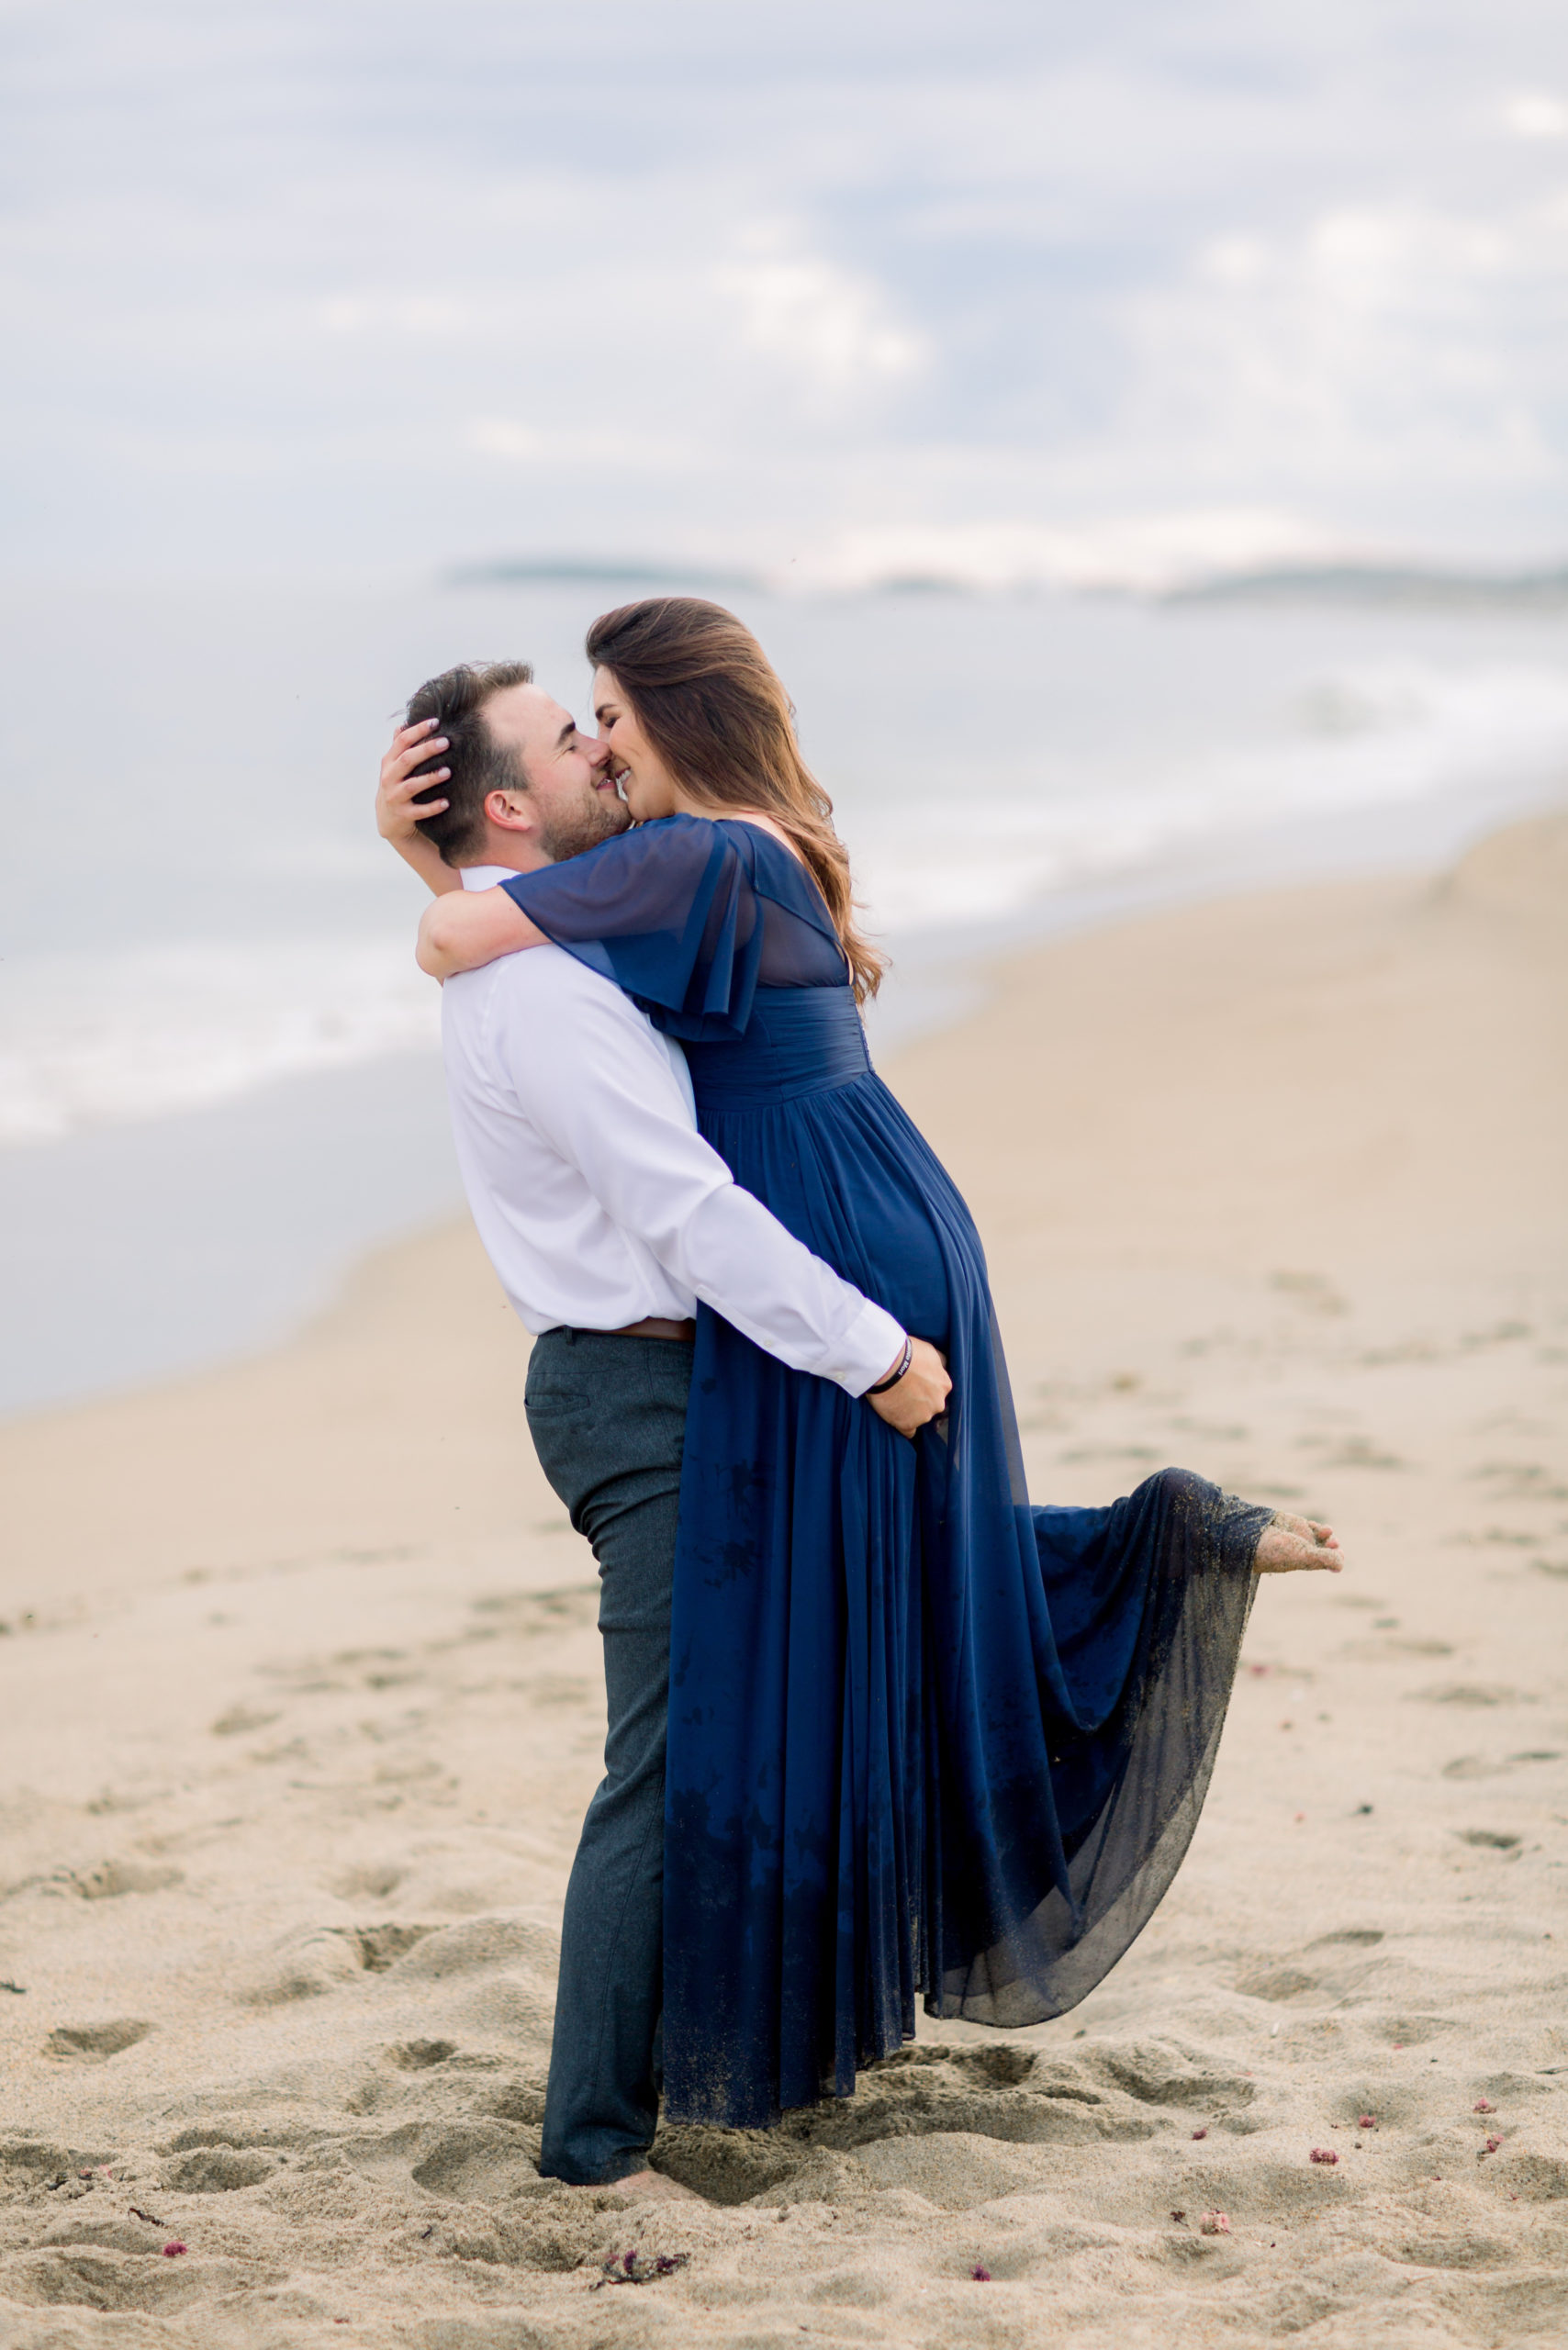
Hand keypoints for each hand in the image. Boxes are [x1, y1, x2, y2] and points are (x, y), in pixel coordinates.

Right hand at [378, 718, 449, 846]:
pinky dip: (432, 807)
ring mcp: (395, 797)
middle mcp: (389, 778)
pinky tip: (446, 803)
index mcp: (389, 762)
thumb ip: (399, 747)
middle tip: (446, 742)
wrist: (388, 819)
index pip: (402, 741)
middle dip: (426, 750)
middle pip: (407, 760)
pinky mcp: (403, 814)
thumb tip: (403, 724)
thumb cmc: (396, 786)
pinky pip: (419, 811)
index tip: (436, 722)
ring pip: (411, 786)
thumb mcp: (393, 766)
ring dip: (429, 778)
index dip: (418, 730)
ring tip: (447, 772)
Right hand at [868, 1337, 949, 1436]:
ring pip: (919, 1418)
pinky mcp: (906, 1424)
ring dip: (910, 1412)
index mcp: (945, 1385)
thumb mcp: (930, 1351)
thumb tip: (944, 1366)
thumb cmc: (906, 1354)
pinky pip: (908, 1432)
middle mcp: (938, 1403)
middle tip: (904, 1392)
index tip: (916, 1386)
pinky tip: (895, 1417)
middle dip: (921, 1402)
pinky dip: (902, 1425)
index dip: (927, 1389)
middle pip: (931, 1406)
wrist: (887, 1365)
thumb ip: (939, 1363)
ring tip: (895, 1401)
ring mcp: (923, 1416)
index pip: (939, 1392)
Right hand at [1253, 1512, 1343, 1572]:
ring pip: (1323, 1537)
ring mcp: (1302, 1537)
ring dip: (1329, 1534)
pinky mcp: (1297, 1525)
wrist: (1255, 1535)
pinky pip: (1314, 1526)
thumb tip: (1342, 1565)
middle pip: (1329, 1549)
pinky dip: (1319, 1526)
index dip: (1338, 1557)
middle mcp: (1307, 1551)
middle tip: (1334, 1542)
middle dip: (1334, 1545)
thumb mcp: (1304, 1556)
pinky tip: (1319, 1527)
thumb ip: (1325, 1558)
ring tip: (1327, 1531)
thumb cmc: (1278, 1551)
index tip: (1339, 1553)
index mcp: (1308, 1562)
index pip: (1330, 1562)